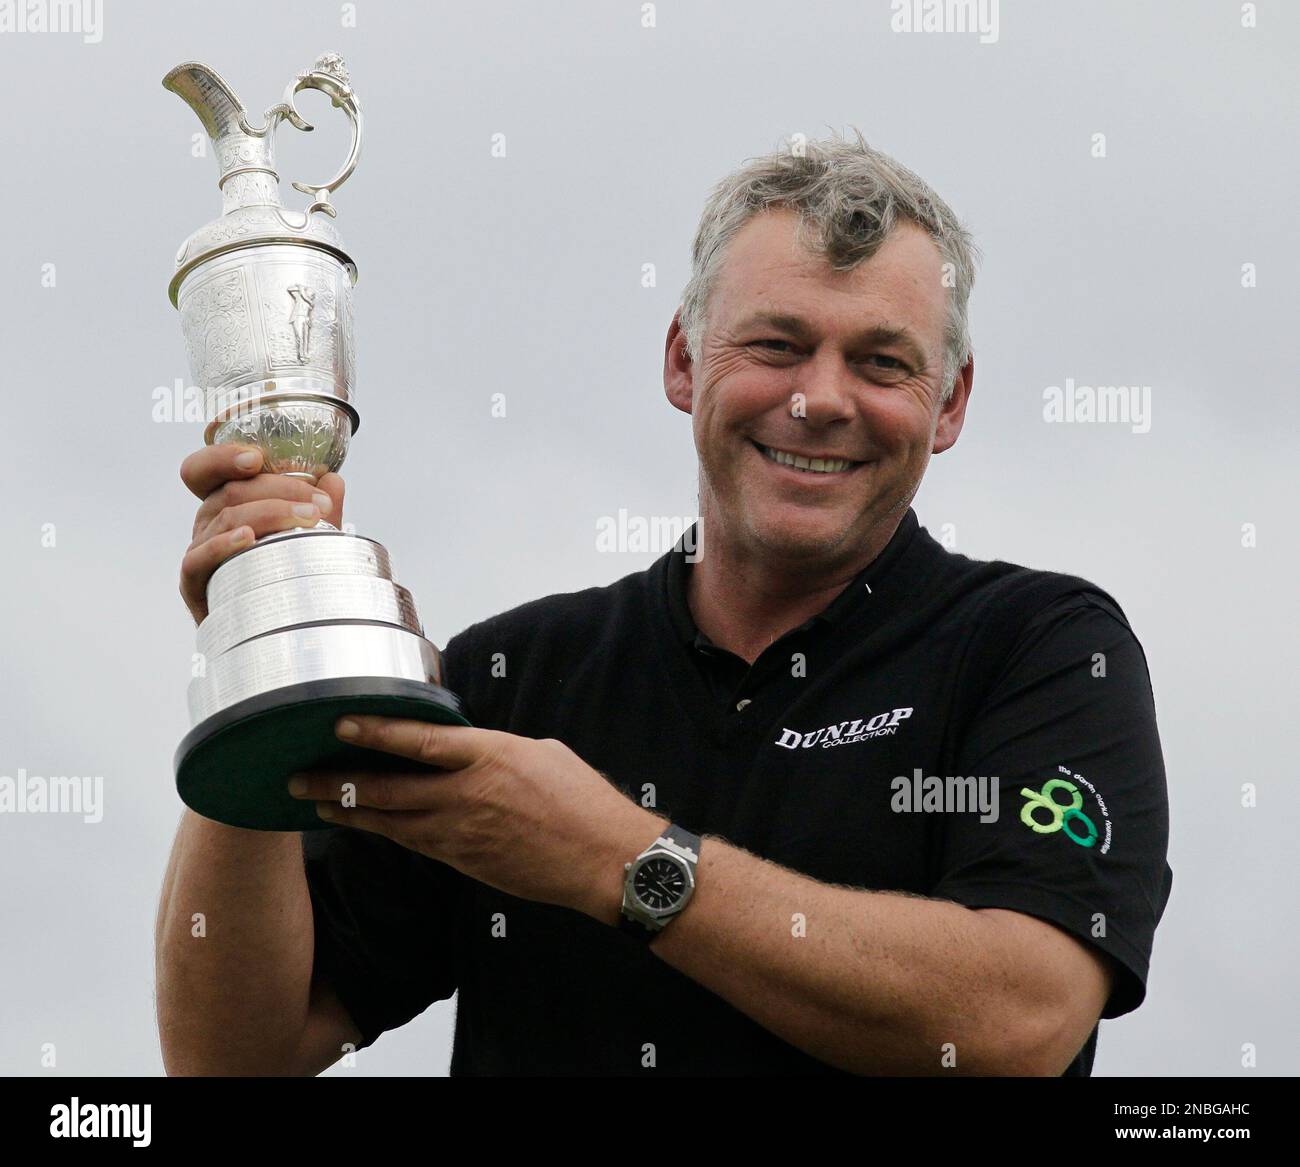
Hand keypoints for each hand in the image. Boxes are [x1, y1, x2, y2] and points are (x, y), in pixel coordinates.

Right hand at [179, 444, 345, 623]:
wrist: (268, 632)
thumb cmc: (283, 577)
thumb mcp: (307, 540)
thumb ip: (320, 511)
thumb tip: (334, 481)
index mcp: (225, 504)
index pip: (207, 469)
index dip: (224, 457)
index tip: (257, 458)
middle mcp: (206, 522)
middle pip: (230, 491)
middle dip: (279, 490)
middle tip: (319, 504)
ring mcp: (198, 550)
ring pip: (226, 518)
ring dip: (271, 513)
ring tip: (308, 520)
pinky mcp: (194, 582)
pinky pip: (200, 557)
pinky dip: (224, 545)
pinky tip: (248, 539)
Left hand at [287, 717, 664, 921]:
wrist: (601, 860)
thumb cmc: (580, 800)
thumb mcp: (538, 754)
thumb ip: (492, 749)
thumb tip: (465, 748)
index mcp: (489, 756)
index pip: (419, 742)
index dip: (375, 732)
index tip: (339, 724)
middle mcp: (467, 794)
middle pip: (389, 788)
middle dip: (339, 781)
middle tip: (298, 775)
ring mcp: (462, 833)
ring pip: (391, 821)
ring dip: (351, 811)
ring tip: (316, 801)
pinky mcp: (463, 861)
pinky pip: (414, 843)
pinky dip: (384, 831)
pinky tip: (364, 824)